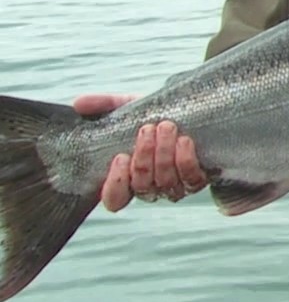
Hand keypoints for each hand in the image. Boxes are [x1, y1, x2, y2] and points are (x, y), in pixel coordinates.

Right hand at [75, 95, 208, 211]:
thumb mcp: (128, 108)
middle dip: (144, 158)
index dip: (116, 184)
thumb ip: (103, 106)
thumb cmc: (153, 116)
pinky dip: (186, 160)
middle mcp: (149, 186)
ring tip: (166, 127)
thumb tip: (79, 103)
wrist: (192, 112)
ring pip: (165, 182)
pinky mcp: (196, 180)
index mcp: (127, 176)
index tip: (120, 157)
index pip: (114, 198)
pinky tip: (184, 141)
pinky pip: (191, 180)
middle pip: (142, 186)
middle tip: (147, 129)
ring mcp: (173, 186)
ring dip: (164, 154)